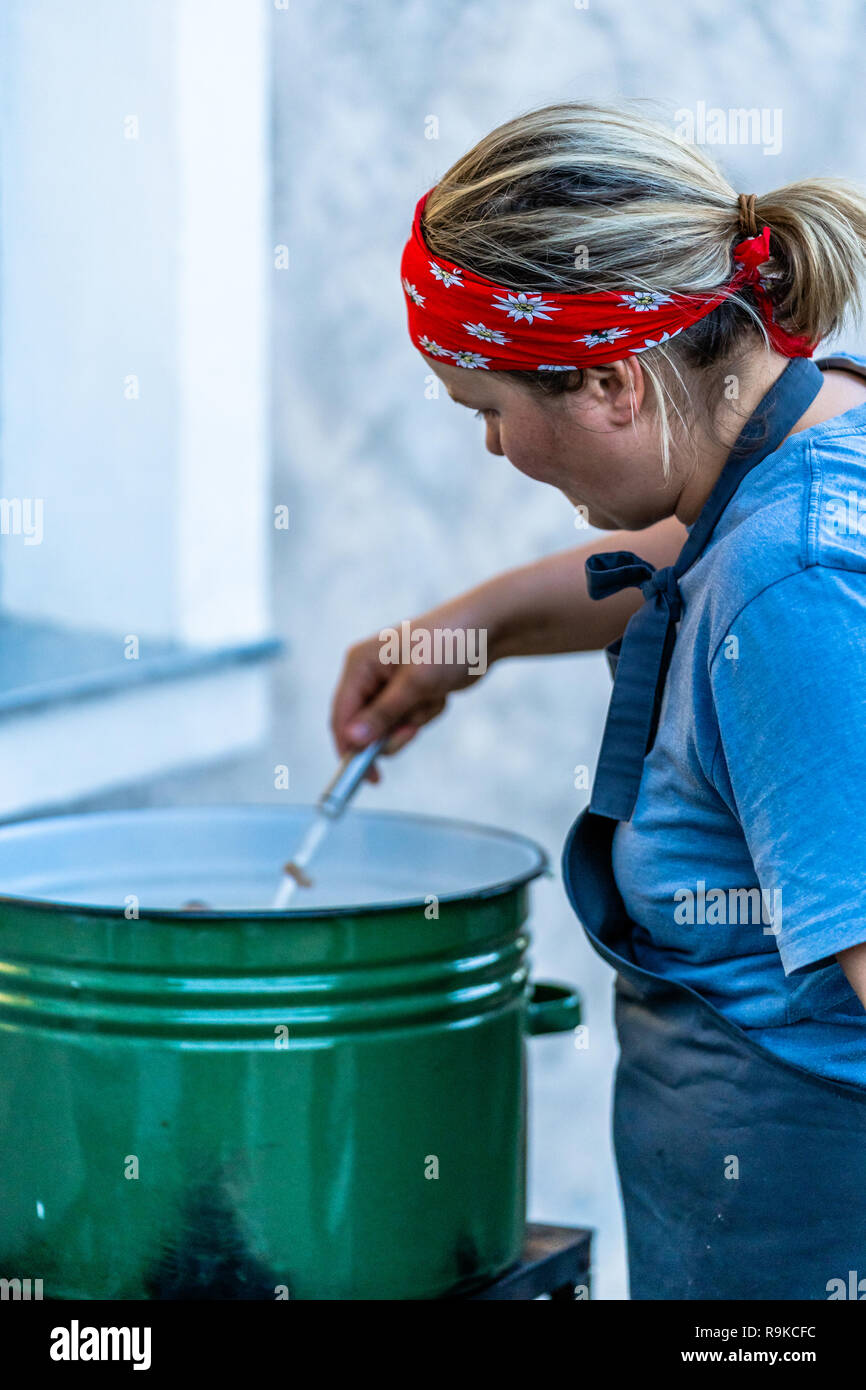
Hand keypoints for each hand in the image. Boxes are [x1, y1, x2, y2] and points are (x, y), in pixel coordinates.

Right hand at [330, 613, 490, 779]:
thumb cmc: (447, 645)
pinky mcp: (407, 690)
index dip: (350, 747)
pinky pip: (408, 719)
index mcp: (359, 664)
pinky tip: (440, 692)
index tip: (368, 776)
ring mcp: (388, 683)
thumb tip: (352, 741)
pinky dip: (426, 713)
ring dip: (414, 721)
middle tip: (413, 729)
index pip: (342, 715)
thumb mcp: (415, 683)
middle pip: (364, 726)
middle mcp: (368, 674)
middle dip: (393, 731)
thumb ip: (383, 714)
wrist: (487, 630)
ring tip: (433, 697)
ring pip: (389, 726)